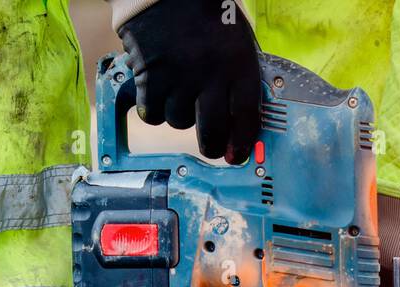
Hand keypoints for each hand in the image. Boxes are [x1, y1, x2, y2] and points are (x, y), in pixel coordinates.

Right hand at [118, 0, 260, 163]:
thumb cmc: (207, 17)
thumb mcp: (237, 43)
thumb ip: (240, 78)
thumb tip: (242, 120)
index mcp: (239, 64)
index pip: (247, 117)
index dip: (243, 143)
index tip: (238, 155)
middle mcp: (211, 74)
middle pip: (212, 132)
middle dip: (213, 147)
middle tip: (212, 147)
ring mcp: (179, 77)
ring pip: (179, 123)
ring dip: (179, 116)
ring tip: (180, 95)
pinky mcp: (151, 77)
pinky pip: (152, 114)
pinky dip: (154, 109)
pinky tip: (158, 93)